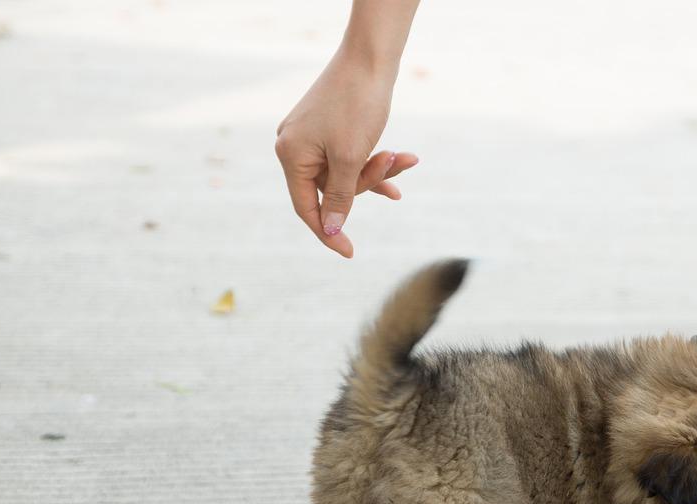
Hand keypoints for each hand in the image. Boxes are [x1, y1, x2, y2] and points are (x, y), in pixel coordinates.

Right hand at [275, 50, 418, 257]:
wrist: (370, 57)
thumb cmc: (358, 105)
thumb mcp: (351, 158)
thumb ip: (341, 197)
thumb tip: (332, 230)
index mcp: (290, 155)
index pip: (307, 208)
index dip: (329, 233)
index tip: (350, 253)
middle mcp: (293, 146)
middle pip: (331, 189)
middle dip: (367, 183)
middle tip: (394, 163)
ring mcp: (309, 136)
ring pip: (344, 173)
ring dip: (376, 170)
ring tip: (406, 158)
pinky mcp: (326, 127)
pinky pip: (347, 157)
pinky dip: (372, 162)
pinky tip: (401, 164)